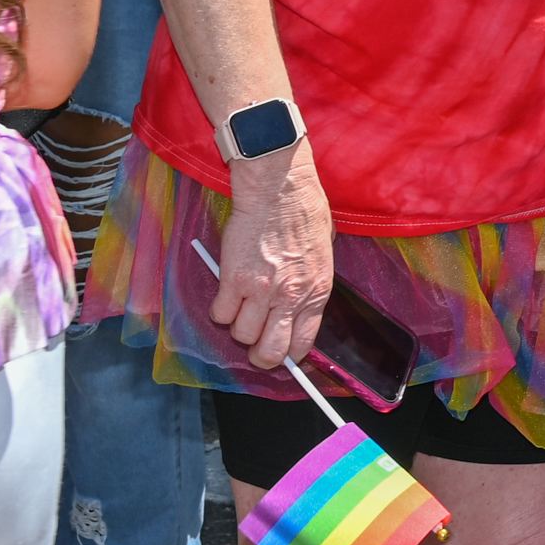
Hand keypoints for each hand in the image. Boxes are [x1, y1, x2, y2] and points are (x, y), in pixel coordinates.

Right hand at [213, 143, 334, 368]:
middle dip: (261, 354)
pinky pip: (220, 313)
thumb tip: (296, 309)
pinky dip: (221, 309)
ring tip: (242, 307)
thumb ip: (310, 285)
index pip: (302, 343)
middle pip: (270, 351)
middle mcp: (290, 297)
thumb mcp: (323, 254)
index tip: (280, 351)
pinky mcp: (233, 279)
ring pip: (241, 335)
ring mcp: (260, 290)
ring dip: (238, 326)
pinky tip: (228, 293)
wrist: (280, 190)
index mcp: (317, 291)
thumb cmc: (305, 214)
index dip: (288, 354)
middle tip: (255, 343)